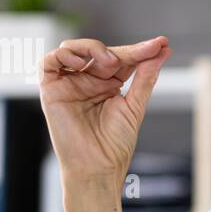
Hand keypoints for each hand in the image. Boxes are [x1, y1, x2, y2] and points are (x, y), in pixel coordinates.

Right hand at [38, 35, 171, 183]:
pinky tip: (82, 63)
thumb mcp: (135, 105)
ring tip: (110, 62)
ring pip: (71, 48)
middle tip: (143, 52)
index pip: (122, 59)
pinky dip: (64, 55)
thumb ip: (145, 77)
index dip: (140, 50)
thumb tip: (162, 51)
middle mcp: (87, 81)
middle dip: (123, 49)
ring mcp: (69, 84)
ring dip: (91, 47)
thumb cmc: (115, 144)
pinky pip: (48, 61)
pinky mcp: (51, 90)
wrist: (97, 167)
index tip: (162, 44)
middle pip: (99, 51)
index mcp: (108, 85)